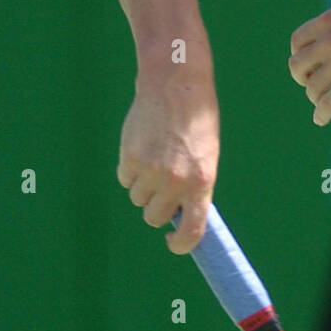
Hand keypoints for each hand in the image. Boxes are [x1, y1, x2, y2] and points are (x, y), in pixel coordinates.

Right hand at [116, 69, 219, 253]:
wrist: (177, 87)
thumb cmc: (196, 122)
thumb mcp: (206, 157)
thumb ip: (194, 186)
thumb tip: (178, 215)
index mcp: (202, 183)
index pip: (191, 230)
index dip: (180, 244)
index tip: (172, 242)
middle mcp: (176, 182)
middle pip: (154, 217)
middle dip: (156, 207)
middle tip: (162, 187)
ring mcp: (151, 171)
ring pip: (137, 199)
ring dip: (143, 186)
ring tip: (155, 158)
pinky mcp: (130, 159)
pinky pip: (124, 179)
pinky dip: (130, 170)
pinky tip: (142, 148)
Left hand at [288, 0, 330, 125]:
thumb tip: (330, 35)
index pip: (298, 41)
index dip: (299, 54)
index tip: (307, 63)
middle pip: (298, 65)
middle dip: (302, 76)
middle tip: (311, 82)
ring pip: (312, 87)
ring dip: (314, 97)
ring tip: (322, 101)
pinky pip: (328, 103)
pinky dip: (321, 114)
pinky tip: (320, 119)